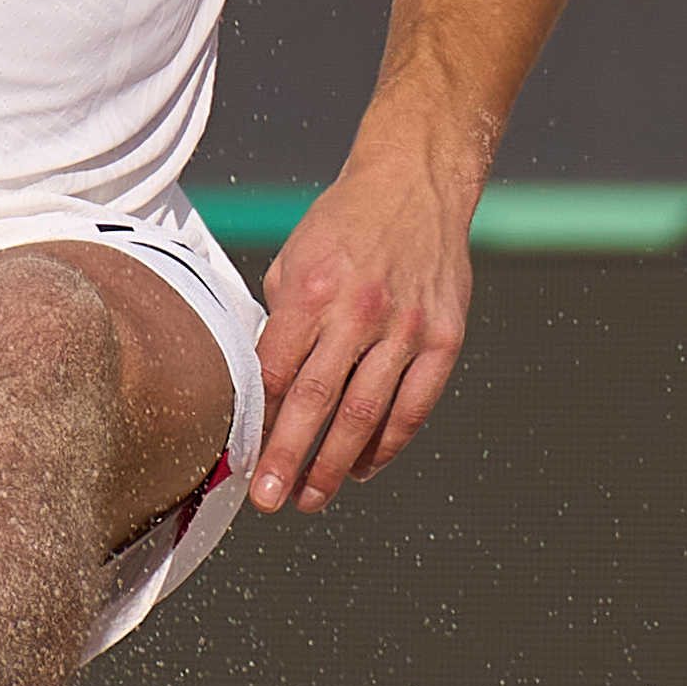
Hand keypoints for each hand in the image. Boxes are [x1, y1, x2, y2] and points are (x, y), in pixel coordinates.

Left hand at [248, 145, 475, 514]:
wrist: (415, 184)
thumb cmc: (342, 226)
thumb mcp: (293, 260)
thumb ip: (279, 323)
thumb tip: (260, 389)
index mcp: (313, 291)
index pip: (275, 373)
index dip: (256, 423)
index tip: (240, 460)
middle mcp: (360, 312)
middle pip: (317, 403)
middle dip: (288, 459)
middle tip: (269, 501)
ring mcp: (408, 328)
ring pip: (367, 415)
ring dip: (335, 465)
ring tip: (310, 498)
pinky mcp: (445, 338)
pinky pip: (414, 407)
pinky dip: (387, 446)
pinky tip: (361, 469)